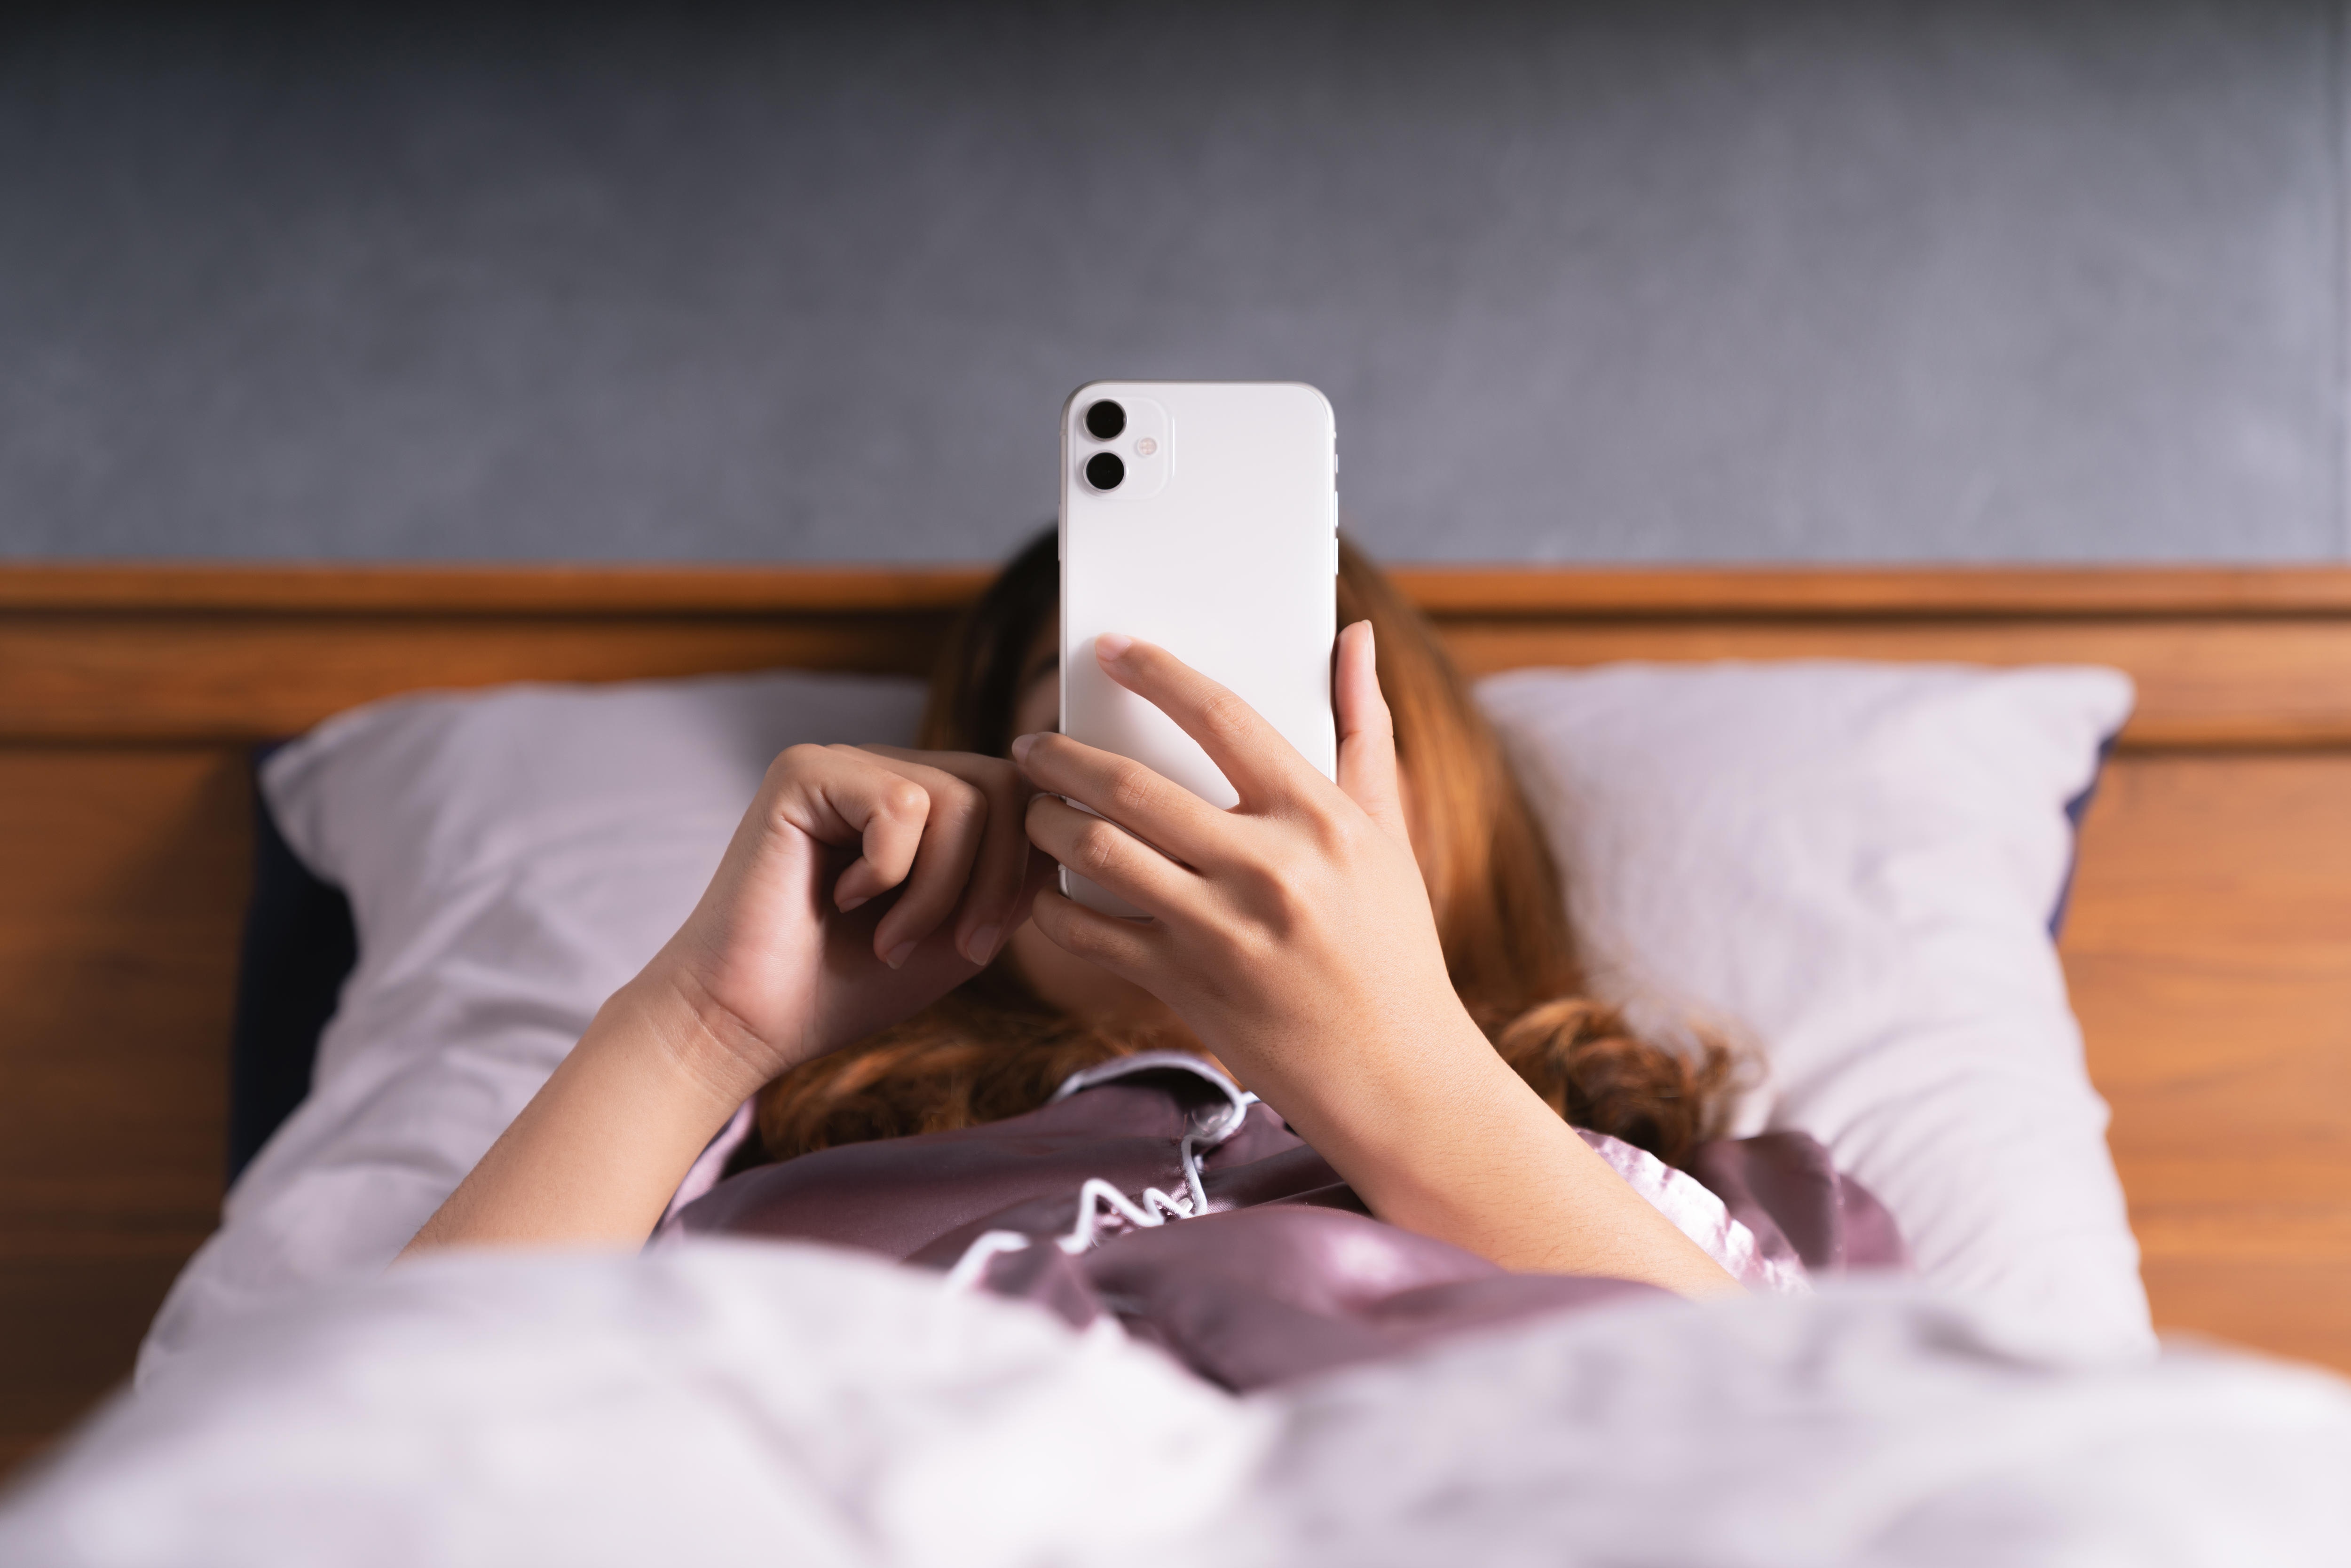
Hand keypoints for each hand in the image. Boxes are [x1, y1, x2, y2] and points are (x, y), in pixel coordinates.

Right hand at [641, 743, 1052, 1102]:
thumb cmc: (844, 987)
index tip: (982, 940)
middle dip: (993, 882)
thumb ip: (1012, 879)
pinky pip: (902, 803)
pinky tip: (843, 901)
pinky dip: (889, 872)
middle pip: (1003, 787)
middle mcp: (884, 769)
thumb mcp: (958, 933)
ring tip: (889, 939)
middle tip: (953, 946)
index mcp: (921, 802)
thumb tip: (1067, 829)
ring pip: (961, 798)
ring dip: (939, 891)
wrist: (748, 1023)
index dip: (1023, 868)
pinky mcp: (803, 772)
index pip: (1018, 794)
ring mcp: (844, 765)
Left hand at [1014, 624, 1472, 1157]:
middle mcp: (1266, 868)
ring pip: (1098, 850)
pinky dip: (1053, 905)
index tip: (1112, 648)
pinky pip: (1088, 931)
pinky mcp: (1184, 986)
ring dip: (1047, 821)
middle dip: (1063, 755)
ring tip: (1034, 809)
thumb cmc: (1392, 947)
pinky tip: (1047, 888)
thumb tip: (1354, 634)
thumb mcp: (1388, 833)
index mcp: (1318, 818)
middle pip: (1131, 784)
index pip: (1221, 717)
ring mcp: (1219, 930)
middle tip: (1032, 745)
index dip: (1157, 673)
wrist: (1393, 1076)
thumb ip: (1363, 728)